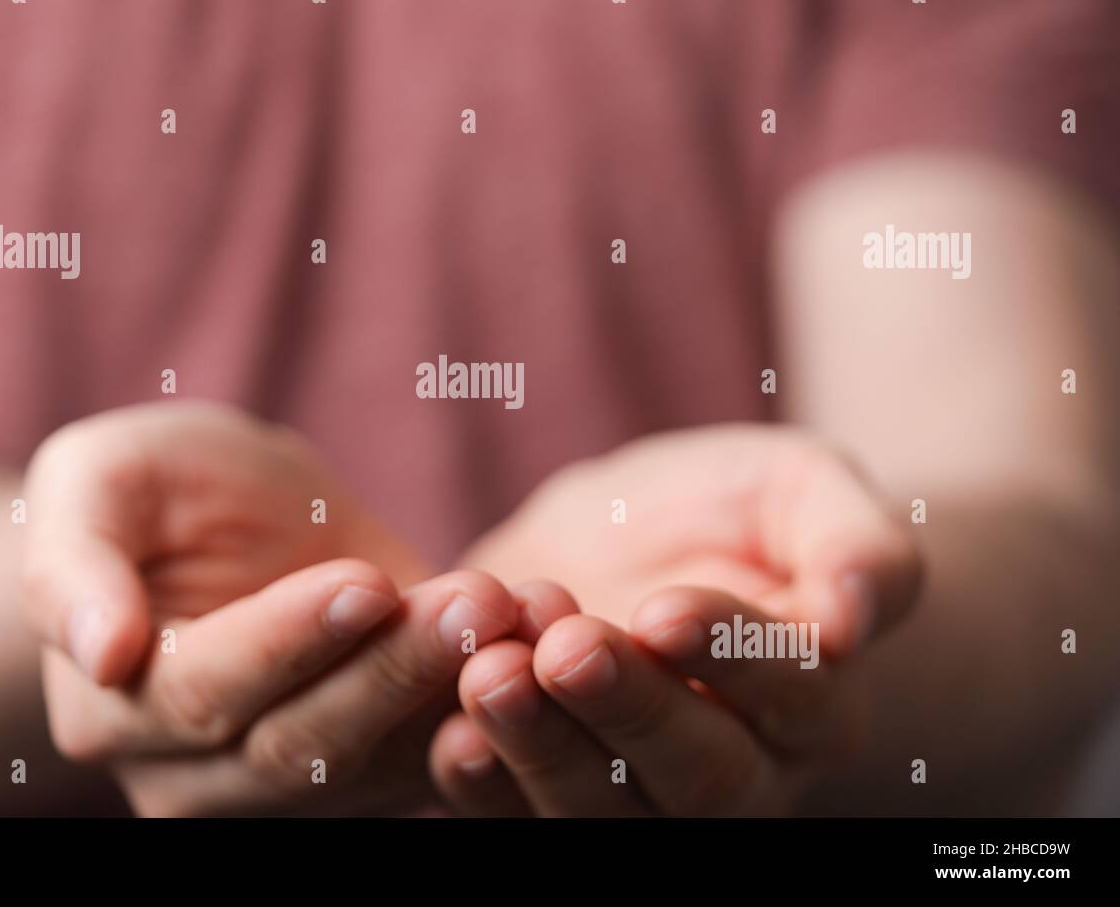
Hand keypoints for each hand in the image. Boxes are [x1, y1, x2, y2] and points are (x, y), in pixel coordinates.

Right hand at [22, 400, 522, 814]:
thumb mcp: (93, 484)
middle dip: (395, 669)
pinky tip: (542, 640)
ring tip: (522, 614)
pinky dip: (490, 708)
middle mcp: (194, 776)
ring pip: (380, 763)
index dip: (287, 642)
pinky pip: (433, 757)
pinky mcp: (371, 770)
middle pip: (302, 747)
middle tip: (479, 598)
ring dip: (456, 692)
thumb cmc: (151, 492)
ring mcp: (288, 788)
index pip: (204, 694)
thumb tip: (99, 651)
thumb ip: (73, 563)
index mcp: (114, 709)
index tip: (367, 582)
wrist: (225, 523)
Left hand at [430, 426, 922, 814]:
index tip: (667, 608)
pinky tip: (453, 743)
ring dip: (546, 751)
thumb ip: (856, 545)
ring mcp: (645, 796)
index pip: (793, 693)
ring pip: (610, 812)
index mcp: (815, 697)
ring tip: (492, 677)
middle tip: (566, 648)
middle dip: (629, 709)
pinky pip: (525, 820)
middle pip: (701, 772)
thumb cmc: (735, 509)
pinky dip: (487, 790)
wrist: (631, 541)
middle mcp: (743, 769)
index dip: (732, 654)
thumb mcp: (804, 490)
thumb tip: (856, 617)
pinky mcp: (553, 792)